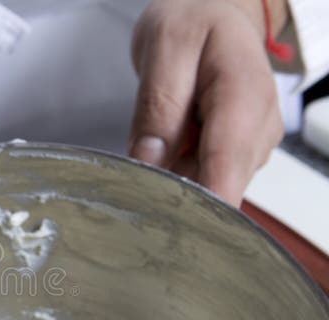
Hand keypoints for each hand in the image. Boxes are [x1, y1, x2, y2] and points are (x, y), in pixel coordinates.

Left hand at [129, 0, 285, 206]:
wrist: (213, 8)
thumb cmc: (192, 21)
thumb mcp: (165, 50)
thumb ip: (159, 107)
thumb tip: (149, 160)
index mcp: (245, 96)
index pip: (227, 165)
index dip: (202, 203)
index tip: (170, 221)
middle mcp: (259, 125)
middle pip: (218, 183)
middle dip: (178, 190)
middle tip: (138, 179)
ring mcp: (251, 141)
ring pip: (209, 184)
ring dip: (177, 180)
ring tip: (153, 151)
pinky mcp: (238, 150)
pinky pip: (205, 176)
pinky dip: (181, 172)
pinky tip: (165, 153)